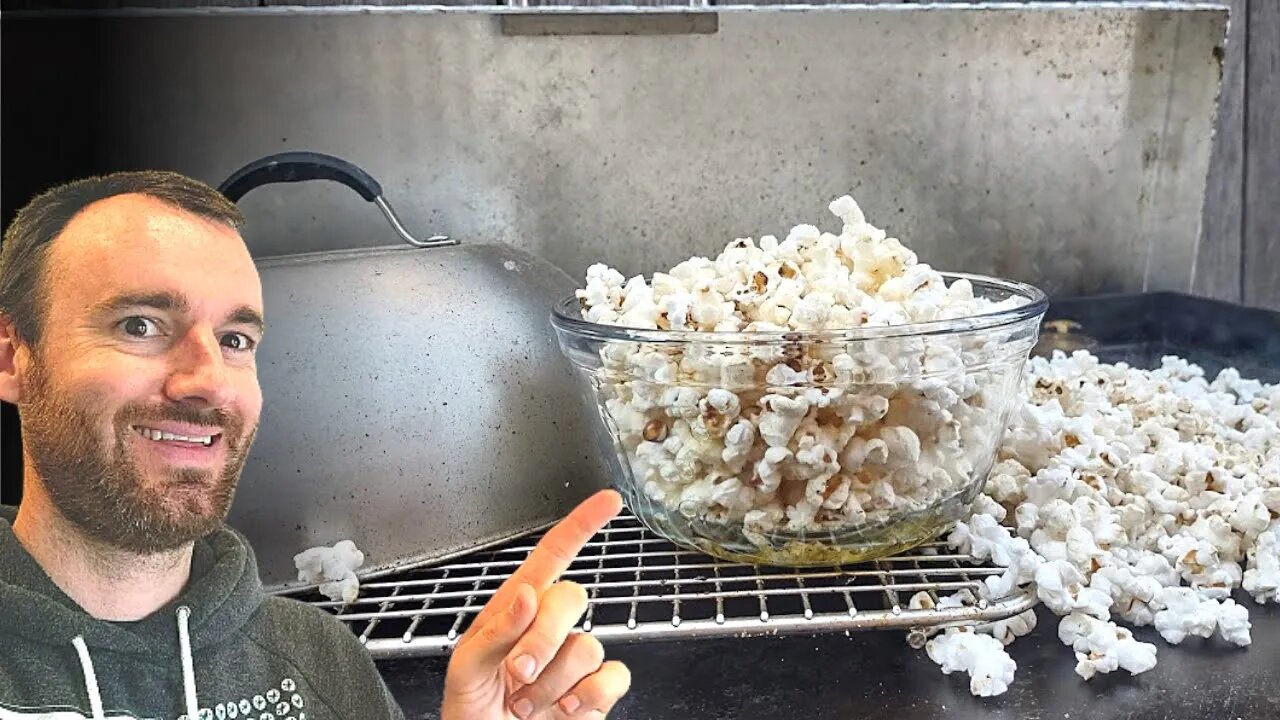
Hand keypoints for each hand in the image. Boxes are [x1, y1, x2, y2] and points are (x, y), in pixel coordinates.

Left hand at [441, 490, 631, 718]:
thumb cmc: (469, 714)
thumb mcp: (465, 671)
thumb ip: (493, 632)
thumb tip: (527, 596)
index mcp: (513, 612)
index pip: (550, 557)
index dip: (580, 526)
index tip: (607, 502)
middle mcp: (549, 630)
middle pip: (571, 598)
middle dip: (543, 638)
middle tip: (518, 673)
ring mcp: (574, 660)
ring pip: (588, 645)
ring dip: (553, 683)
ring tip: (527, 705)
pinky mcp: (597, 691)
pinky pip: (613, 676)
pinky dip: (589, 697)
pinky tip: (563, 710)